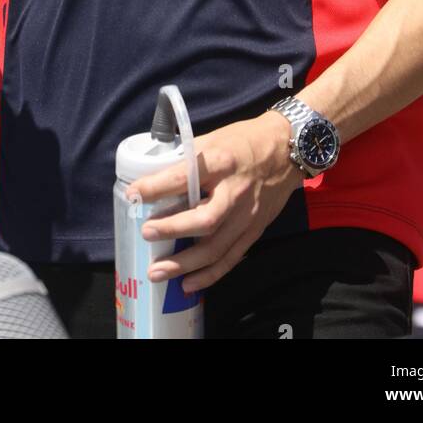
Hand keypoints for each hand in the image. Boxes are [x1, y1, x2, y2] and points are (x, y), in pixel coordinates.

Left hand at [125, 111, 302, 293]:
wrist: (288, 149)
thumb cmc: (243, 140)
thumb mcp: (213, 138)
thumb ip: (187, 159)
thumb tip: (153, 176)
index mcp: (220, 162)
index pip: (184, 177)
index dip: (157, 187)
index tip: (134, 194)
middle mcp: (235, 191)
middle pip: (204, 219)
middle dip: (173, 230)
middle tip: (146, 234)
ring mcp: (247, 214)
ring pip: (215, 247)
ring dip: (185, 263)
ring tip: (157, 272)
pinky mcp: (255, 230)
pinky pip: (231, 258)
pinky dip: (209, 275)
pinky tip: (188, 284)